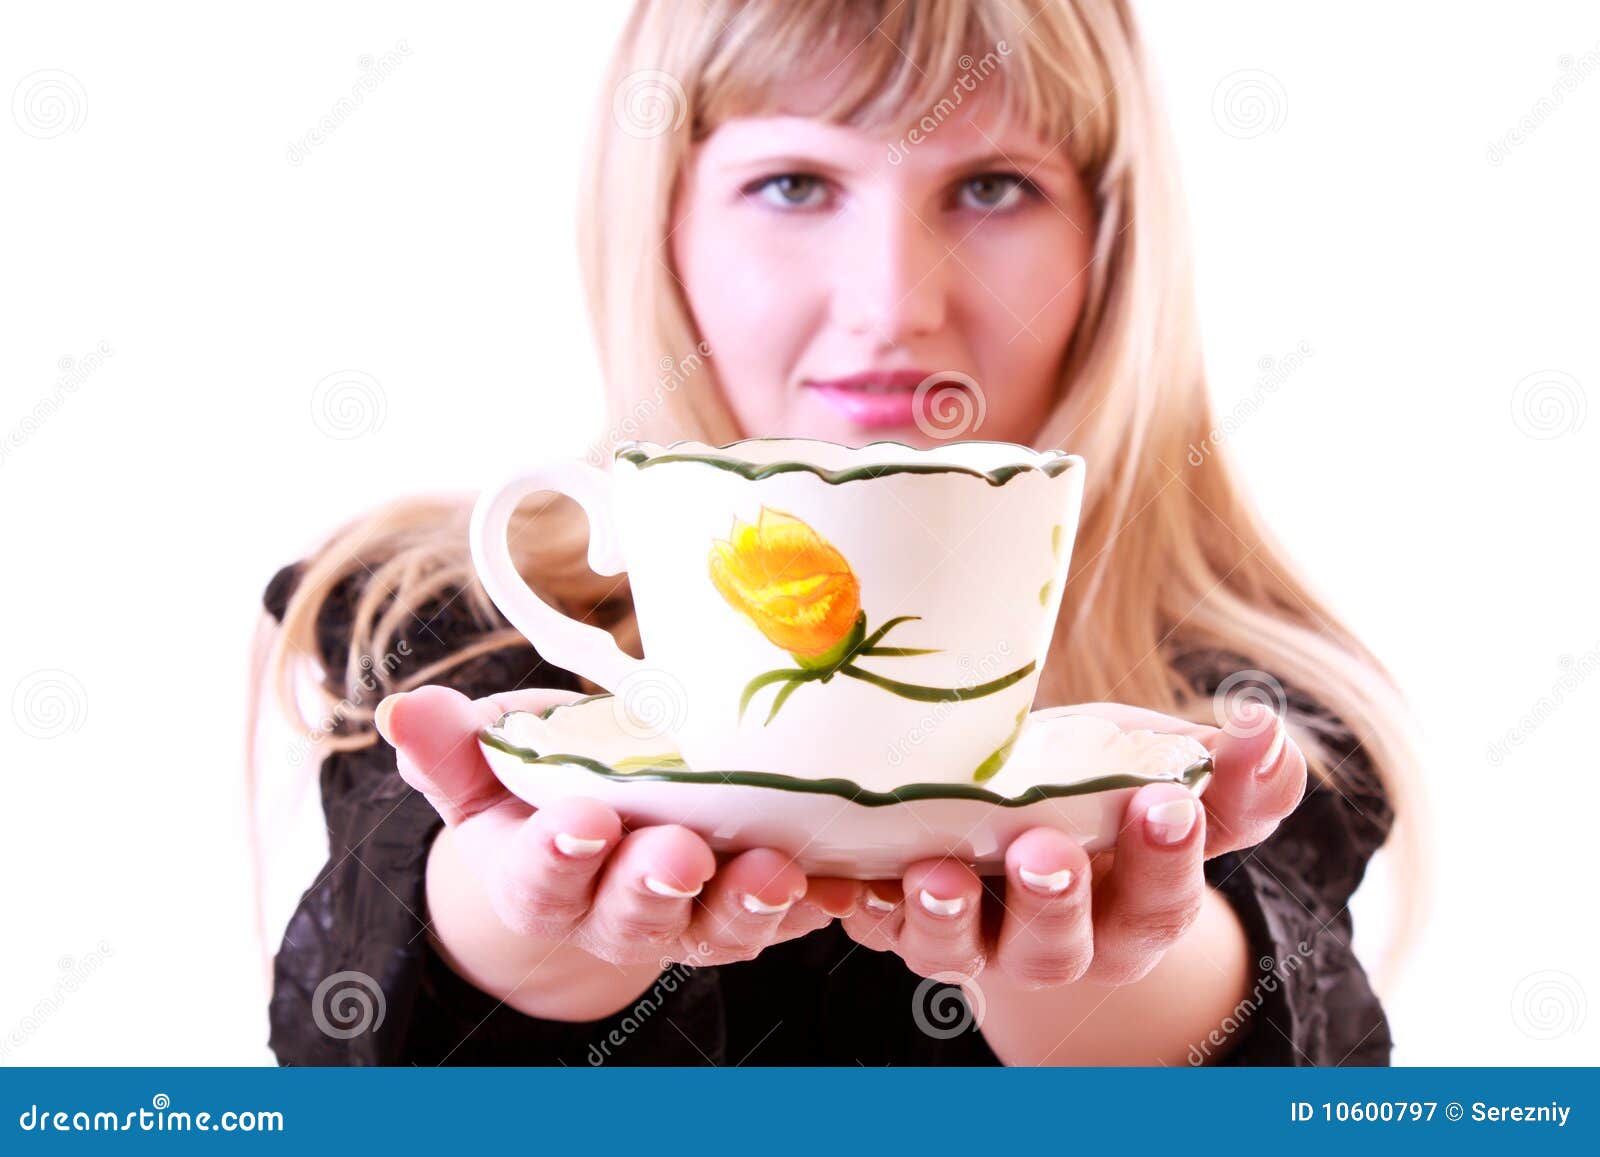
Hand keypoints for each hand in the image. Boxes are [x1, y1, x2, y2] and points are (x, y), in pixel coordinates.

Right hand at [379, 684, 862, 969]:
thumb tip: (405, 710)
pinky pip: (785, 919)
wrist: (594, 842)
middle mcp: (611, 912)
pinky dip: (815, 903)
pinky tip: (844, 881)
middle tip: (679, 851)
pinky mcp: (746, 911)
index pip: (540, 877)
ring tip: (774, 871)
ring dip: (745, 902)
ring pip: (714, 928)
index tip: (582, 818)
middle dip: (656, 883)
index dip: (559, 855)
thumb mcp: (486, 766)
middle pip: (632, 914)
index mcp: (540, 880)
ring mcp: (685, 918)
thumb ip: (451, 748)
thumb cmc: (537, 791)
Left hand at [838, 699, 1305, 988]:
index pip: (1164, 898)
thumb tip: (1267, 729)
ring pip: (959, 951)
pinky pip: (874, 924)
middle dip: (1055, 900)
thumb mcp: (1168, 771)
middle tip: (1046, 851)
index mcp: (1136, 912)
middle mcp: (1057, 944)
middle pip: (1061, 946)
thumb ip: (1231, 767)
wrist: (1015, 821)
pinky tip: (841, 876)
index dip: (1168, 858)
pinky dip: (857, 903)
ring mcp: (974, 939)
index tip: (1171, 802)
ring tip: (936, 872)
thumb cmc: (1105, 791)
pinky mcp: (900, 921)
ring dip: (946, 915)